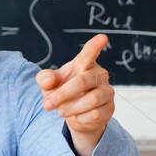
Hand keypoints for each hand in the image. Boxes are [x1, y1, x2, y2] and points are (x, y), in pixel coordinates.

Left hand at [35, 34, 113, 155]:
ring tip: (60, 111)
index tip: (102, 37)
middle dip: (62, 94)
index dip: (95, 46)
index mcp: (84, 64)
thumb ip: (45, 79)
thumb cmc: (63, 93)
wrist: (75, 117)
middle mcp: (98, 75)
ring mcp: (107, 91)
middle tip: (47, 104)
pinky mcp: (110, 108)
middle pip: (83, 81)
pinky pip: (96, 114)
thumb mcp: (49, 85)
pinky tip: (77, 117)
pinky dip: (81, 118)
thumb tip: (48, 81)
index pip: (89, 53)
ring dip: (72, 108)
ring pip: (92, 99)